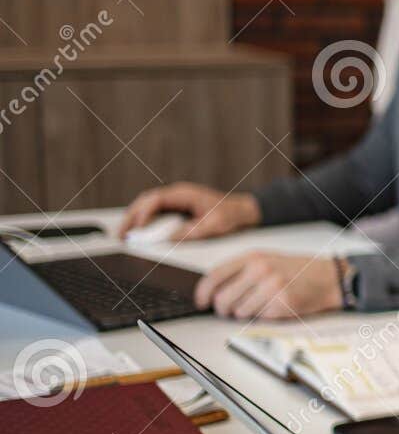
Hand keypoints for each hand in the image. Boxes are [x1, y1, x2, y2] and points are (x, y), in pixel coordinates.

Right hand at [118, 183, 259, 240]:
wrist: (242, 211)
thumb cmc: (230, 215)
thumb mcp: (213, 225)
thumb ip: (192, 231)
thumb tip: (169, 239)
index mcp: (184, 194)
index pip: (156, 200)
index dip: (144, 214)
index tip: (138, 230)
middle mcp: (176, 194)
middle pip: (146, 201)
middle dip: (131, 217)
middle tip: (120, 235)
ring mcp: (175, 201)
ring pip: (147, 206)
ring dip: (134, 219)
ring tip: (123, 236)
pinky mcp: (176, 209)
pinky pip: (155, 213)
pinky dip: (144, 221)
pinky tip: (137, 233)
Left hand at [195, 252, 341, 319]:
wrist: (329, 277)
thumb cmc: (297, 270)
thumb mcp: (267, 260)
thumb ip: (241, 271)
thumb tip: (213, 291)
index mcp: (253, 257)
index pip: (214, 276)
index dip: (203, 292)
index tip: (202, 301)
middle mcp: (261, 270)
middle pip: (223, 299)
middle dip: (223, 309)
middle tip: (230, 310)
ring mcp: (272, 287)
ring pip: (239, 311)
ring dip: (245, 314)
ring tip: (261, 305)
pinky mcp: (282, 304)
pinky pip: (259, 318)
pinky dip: (263, 317)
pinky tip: (275, 307)